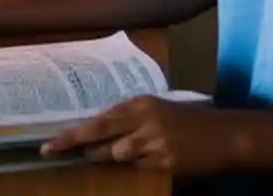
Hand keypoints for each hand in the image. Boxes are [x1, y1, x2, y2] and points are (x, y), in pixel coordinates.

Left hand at [41, 96, 232, 174]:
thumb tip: (96, 133)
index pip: (98, 119)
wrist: (223, 135)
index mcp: (140, 103)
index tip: (49, 143)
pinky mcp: (164, 162)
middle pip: (98, 133)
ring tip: (124, 152)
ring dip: (109, 158)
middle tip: (49, 151)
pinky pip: (137, 169)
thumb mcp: (156, 110)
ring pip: (114, 155)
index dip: (72, 133)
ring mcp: (153, 142)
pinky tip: (150, 159)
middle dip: (72, 144)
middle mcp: (144, 120)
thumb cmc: (186, 121)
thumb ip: (128, 118)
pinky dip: (137, 167)